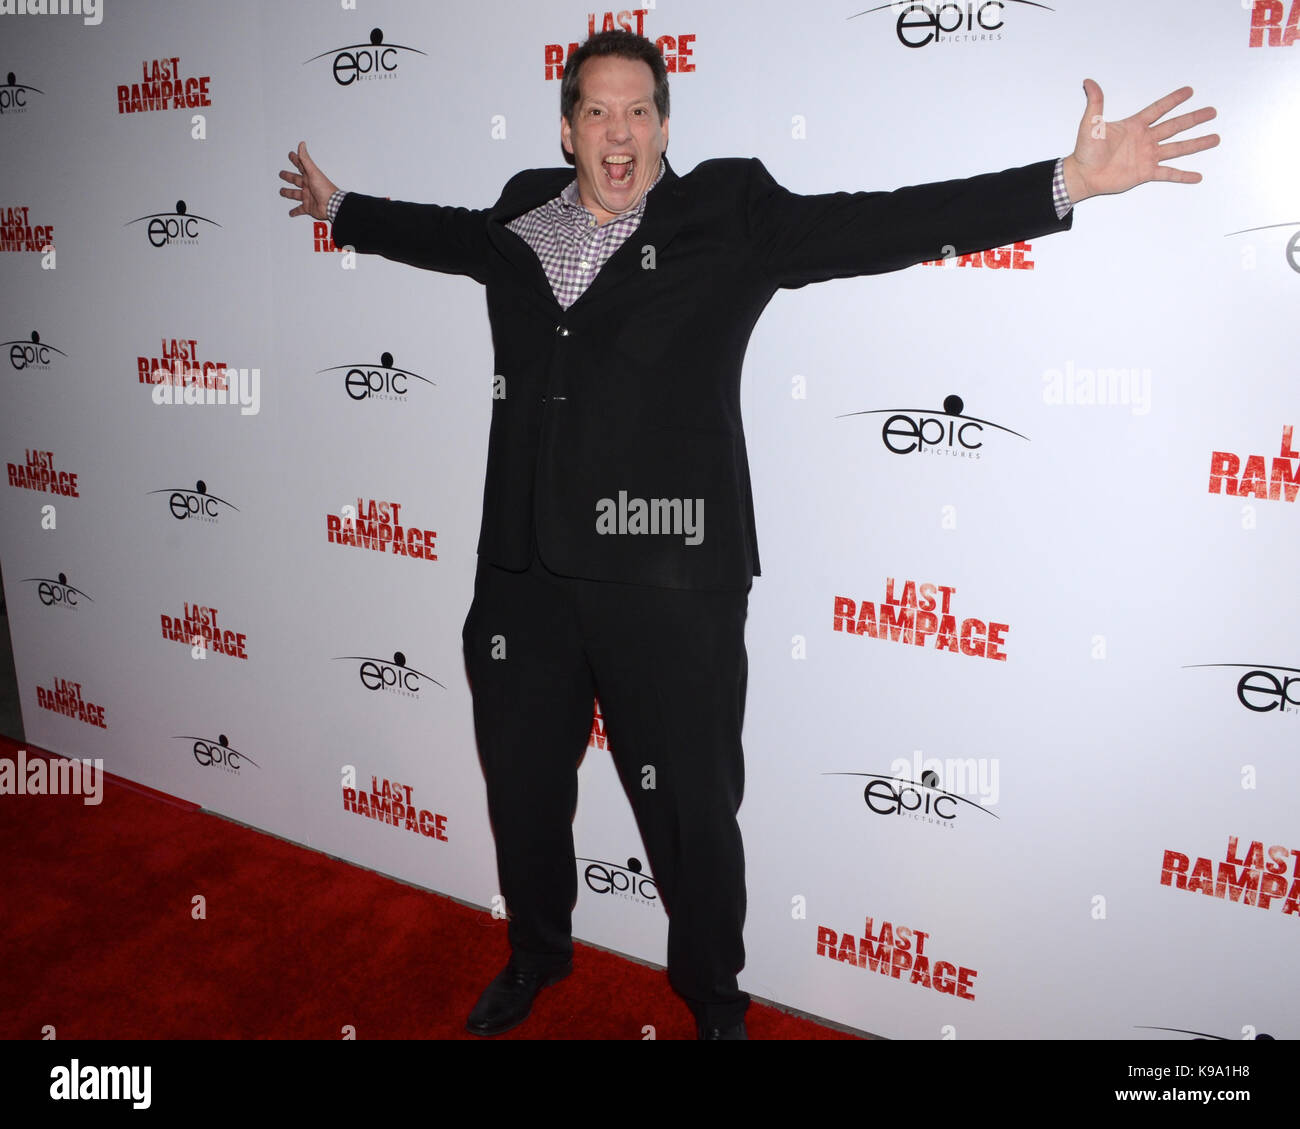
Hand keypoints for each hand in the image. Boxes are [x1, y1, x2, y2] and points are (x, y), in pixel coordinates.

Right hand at [278, 141, 338, 220]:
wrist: (332, 205)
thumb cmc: (324, 188)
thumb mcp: (313, 172)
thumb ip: (305, 159)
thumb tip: (302, 144)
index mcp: (309, 176)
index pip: (301, 165)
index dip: (295, 159)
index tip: (291, 154)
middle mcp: (308, 186)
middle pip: (296, 180)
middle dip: (289, 176)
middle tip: (282, 174)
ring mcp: (308, 196)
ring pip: (295, 194)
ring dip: (289, 193)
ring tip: (282, 192)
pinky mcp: (308, 207)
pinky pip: (300, 209)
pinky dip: (295, 211)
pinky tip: (291, 212)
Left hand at [1062, 80, 1218, 204]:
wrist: (1083, 175)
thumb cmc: (1085, 150)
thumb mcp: (1091, 124)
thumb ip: (1095, 102)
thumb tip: (1088, 82)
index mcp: (1135, 125)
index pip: (1158, 109)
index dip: (1173, 100)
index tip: (1190, 91)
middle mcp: (1145, 139)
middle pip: (1175, 126)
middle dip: (1194, 119)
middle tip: (1212, 111)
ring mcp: (1147, 156)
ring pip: (1177, 148)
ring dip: (1196, 144)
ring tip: (1215, 139)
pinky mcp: (1145, 173)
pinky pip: (1168, 174)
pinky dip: (1182, 175)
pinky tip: (1197, 176)